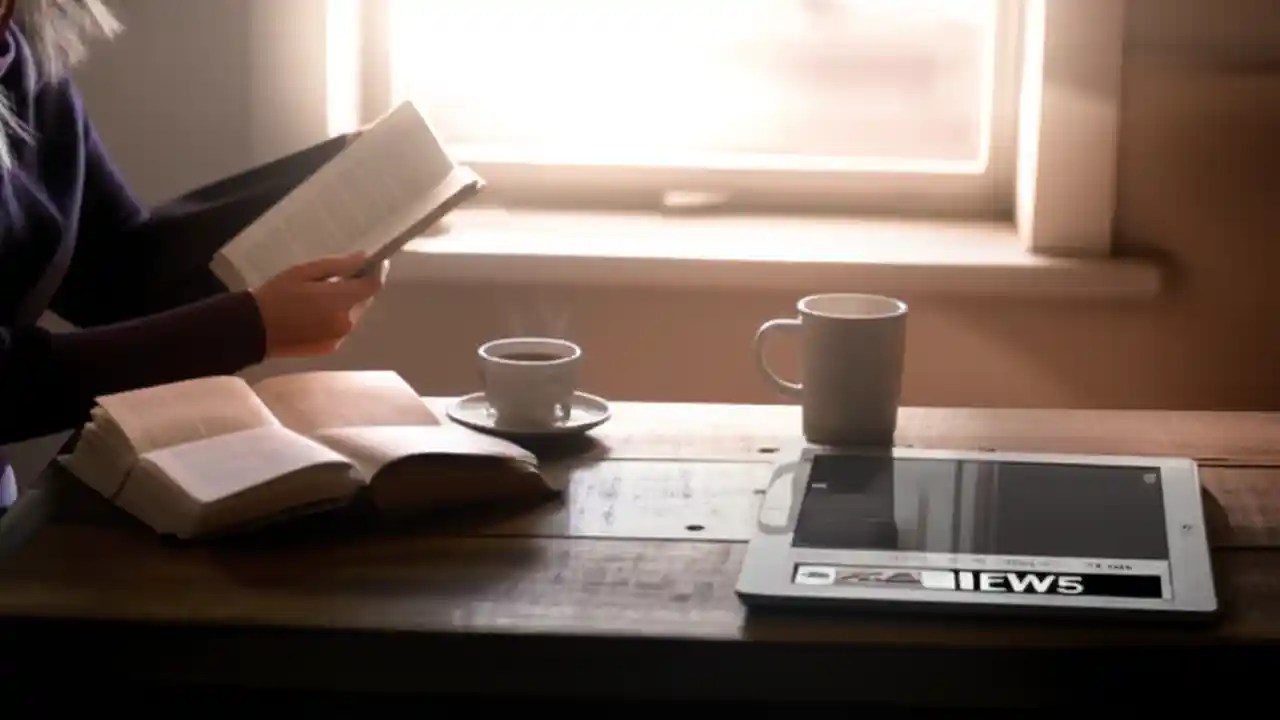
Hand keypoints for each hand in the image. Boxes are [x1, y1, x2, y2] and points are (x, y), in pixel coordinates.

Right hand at [250, 253, 387, 357]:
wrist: (253, 329)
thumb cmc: (276, 295)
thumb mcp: (304, 272)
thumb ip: (338, 265)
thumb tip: (363, 258)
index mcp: (340, 302)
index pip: (373, 286)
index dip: (378, 271)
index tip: (375, 261)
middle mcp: (346, 323)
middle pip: (364, 300)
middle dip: (358, 286)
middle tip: (341, 275)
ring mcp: (339, 338)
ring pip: (354, 314)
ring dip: (347, 302)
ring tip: (322, 293)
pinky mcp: (330, 347)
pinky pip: (342, 327)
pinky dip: (337, 316)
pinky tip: (316, 312)